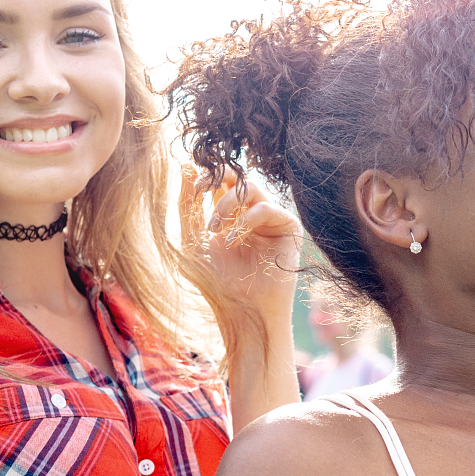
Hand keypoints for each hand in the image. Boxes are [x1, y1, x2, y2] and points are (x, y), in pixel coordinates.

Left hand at [195, 167, 301, 319]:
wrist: (241, 309)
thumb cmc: (216, 280)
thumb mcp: (193, 238)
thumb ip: (188, 204)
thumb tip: (186, 166)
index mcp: (230, 214)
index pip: (221, 181)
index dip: (207, 174)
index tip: (193, 180)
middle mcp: (251, 213)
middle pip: (238, 177)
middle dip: (217, 180)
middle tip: (202, 189)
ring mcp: (271, 219)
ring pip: (250, 188)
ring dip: (227, 204)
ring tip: (214, 229)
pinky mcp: (288, 228)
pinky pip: (266, 209)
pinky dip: (245, 221)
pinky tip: (232, 242)